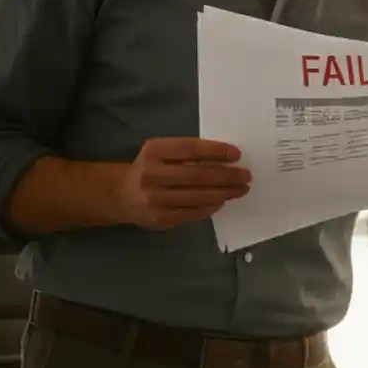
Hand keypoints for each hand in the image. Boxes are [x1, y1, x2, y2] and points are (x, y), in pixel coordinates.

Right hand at [118, 138, 251, 229]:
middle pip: (198, 175)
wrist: (120, 194)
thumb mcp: (161, 153)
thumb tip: (226, 159)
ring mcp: (155, 199)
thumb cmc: (150, 168)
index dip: (216, 151)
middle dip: (227, 176)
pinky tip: (222, 201)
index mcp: (154, 151)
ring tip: (240, 189)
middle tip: (246, 176)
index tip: (237, 154)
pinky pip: (193, 213)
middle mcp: (152, 174)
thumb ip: (186, 153)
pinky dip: (211, 207)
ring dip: (225, 193)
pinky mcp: (160, 218)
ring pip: (198, 196)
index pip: (191, 149)